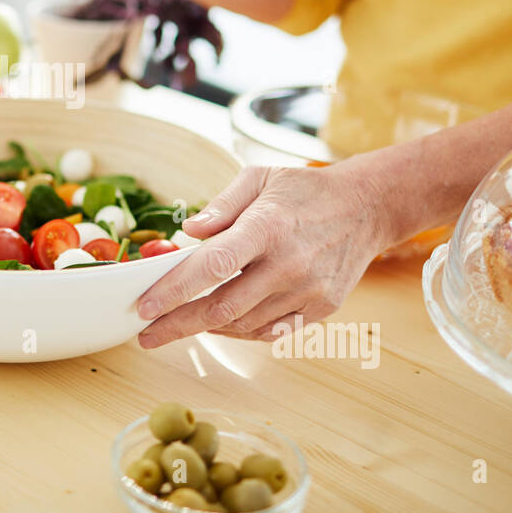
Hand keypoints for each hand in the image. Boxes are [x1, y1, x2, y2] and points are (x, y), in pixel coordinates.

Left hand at [135, 163, 389, 346]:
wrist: (367, 207)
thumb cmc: (304, 190)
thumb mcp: (259, 179)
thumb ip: (220, 206)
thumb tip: (186, 232)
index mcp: (267, 227)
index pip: (212, 265)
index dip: (174, 290)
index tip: (144, 307)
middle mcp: (288, 263)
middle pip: (222, 306)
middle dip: (177, 324)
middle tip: (147, 334)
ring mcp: (308, 291)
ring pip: (243, 324)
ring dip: (207, 326)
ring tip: (181, 321)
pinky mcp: (322, 308)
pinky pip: (271, 332)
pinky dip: (240, 330)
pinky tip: (221, 321)